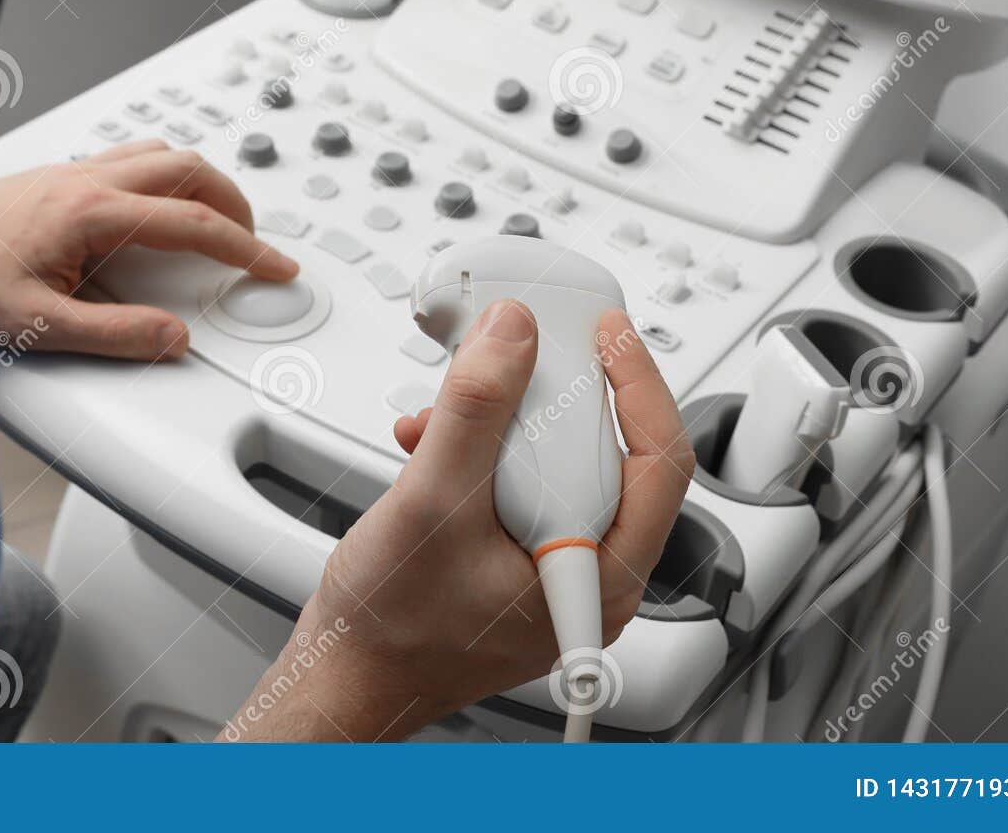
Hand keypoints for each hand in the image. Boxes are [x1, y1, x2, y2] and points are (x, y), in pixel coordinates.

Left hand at [0, 140, 297, 358]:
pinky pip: (132, 158)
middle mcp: (86, 181)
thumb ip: (112, 334)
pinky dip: (167, 176)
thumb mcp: (33, 324)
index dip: (245, 248)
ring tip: (218, 220)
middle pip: (190, 170)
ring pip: (163, 154)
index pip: (193, 224)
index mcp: (91, 212)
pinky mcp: (58, 177)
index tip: (274, 265)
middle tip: (253, 243)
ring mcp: (72, 173)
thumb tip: (170, 337)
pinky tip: (158, 205)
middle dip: (235, 206)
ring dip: (203, 183)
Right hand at [221, 300, 693, 740]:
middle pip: (606, 451)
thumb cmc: (391, 630)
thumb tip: (512, 335)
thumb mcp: (432, 502)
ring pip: (556, 462)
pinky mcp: (520, 555)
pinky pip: (520, 481)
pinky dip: (479, 452)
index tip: (607, 333)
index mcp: (599, 577)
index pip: (661, 462)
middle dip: (551, 397)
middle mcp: (590, 574)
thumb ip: (476, 411)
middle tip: (517, 352)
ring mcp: (555, 566)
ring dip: (501, 424)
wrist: (346, 673)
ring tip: (447, 417)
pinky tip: (432, 444)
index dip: (640, 384)